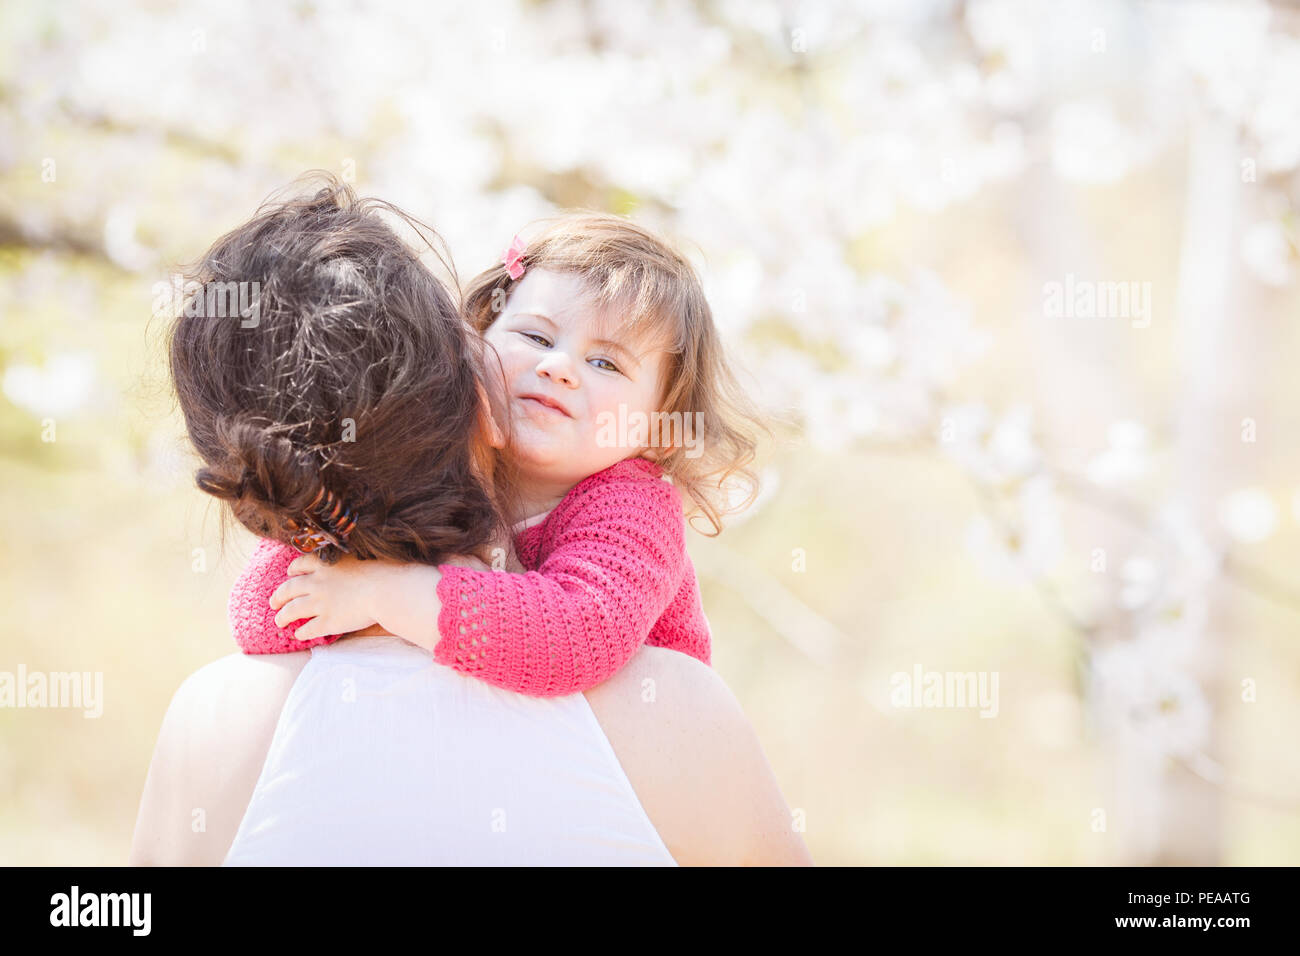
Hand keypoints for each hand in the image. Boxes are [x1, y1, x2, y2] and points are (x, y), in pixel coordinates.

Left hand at [269, 552, 384, 642]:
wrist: (385, 590)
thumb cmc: (381, 571)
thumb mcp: (360, 557)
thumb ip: (347, 562)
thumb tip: (349, 564)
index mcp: (325, 565)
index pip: (301, 564)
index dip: (293, 569)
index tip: (289, 573)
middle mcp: (317, 583)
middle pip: (289, 589)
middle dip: (279, 597)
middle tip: (273, 603)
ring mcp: (320, 604)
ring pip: (293, 611)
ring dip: (283, 616)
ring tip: (279, 621)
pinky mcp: (328, 622)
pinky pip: (308, 629)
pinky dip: (301, 632)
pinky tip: (298, 635)